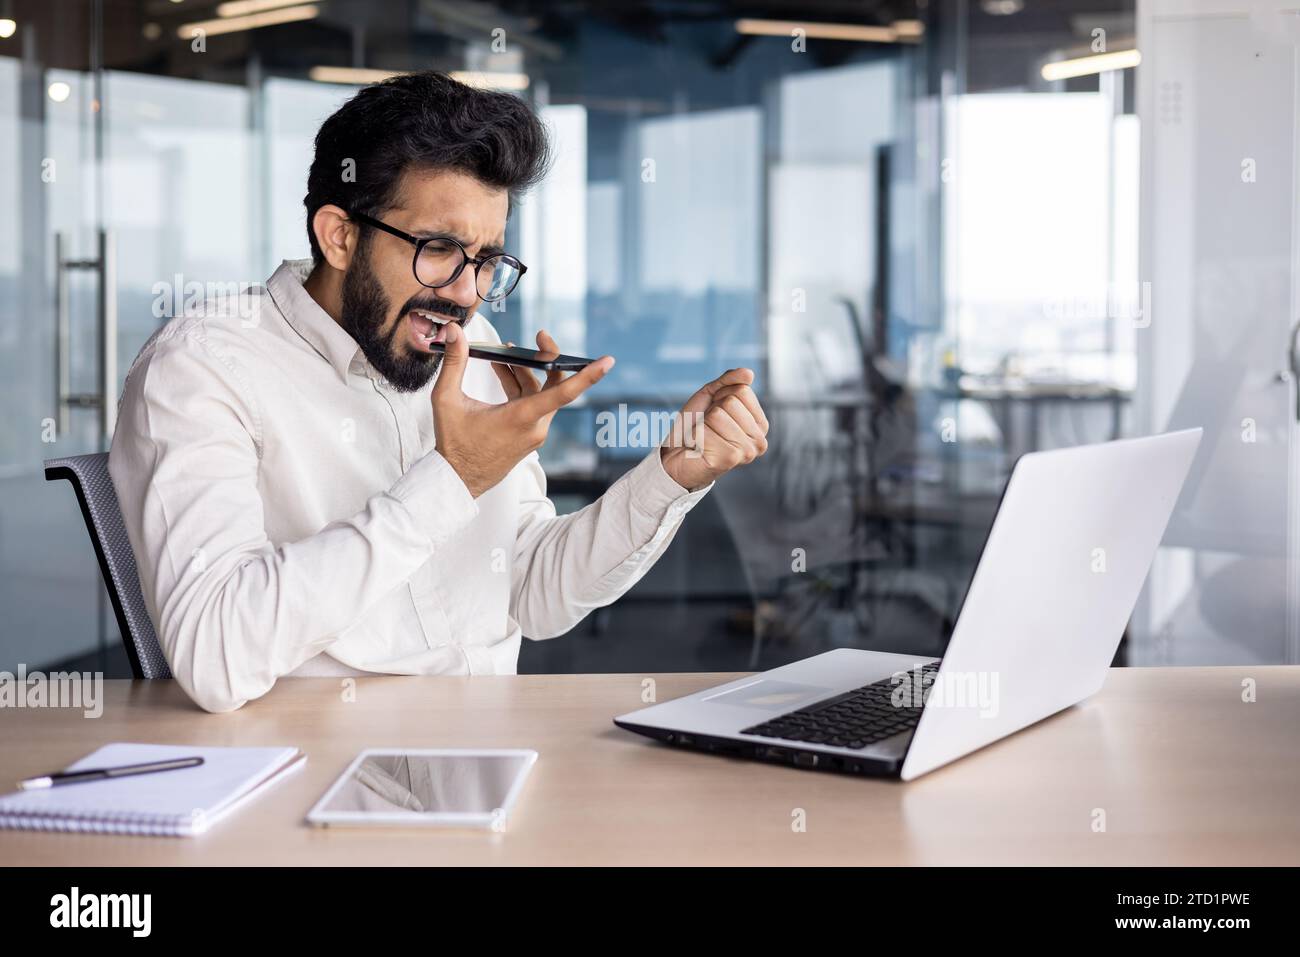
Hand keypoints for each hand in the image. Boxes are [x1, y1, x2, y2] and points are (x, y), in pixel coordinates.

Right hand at [432, 324, 613, 496]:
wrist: (458, 481)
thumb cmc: (454, 445)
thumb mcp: (446, 400)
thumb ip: (453, 363)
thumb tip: (453, 332)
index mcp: (522, 418)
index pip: (563, 393)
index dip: (588, 375)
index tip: (607, 361)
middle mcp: (534, 427)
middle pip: (553, 385)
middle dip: (546, 359)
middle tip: (539, 336)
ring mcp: (533, 434)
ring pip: (540, 394)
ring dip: (525, 372)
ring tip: (502, 355)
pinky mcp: (528, 437)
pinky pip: (533, 405)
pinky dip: (521, 388)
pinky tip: (503, 373)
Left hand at [660, 368, 768, 490]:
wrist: (676, 455)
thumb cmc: (695, 426)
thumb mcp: (711, 396)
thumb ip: (730, 381)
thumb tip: (749, 373)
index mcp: (760, 424)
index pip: (742, 390)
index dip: (720, 397)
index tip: (714, 414)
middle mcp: (759, 440)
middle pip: (731, 402)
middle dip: (711, 410)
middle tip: (708, 428)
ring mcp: (747, 451)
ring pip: (718, 415)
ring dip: (703, 424)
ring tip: (704, 438)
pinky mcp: (730, 459)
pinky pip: (706, 431)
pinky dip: (695, 436)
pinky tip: (699, 449)